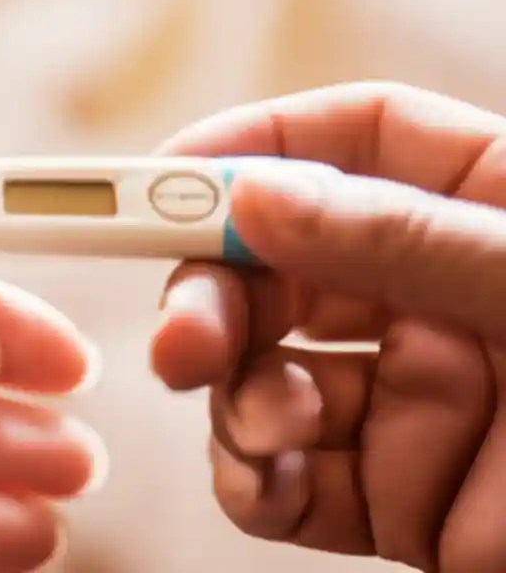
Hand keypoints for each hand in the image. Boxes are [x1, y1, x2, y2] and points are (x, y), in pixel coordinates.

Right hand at [153, 82, 505, 571]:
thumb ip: (404, 241)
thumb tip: (257, 197)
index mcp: (494, 209)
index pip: (350, 141)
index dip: (250, 146)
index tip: (163, 184)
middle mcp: (438, 296)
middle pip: (279, 261)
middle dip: (214, 294)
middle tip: (182, 339)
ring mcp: (412, 398)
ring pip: (265, 371)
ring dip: (236, 397)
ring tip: (271, 430)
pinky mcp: (396, 495)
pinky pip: (285, 475)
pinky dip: (256, 477)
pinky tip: (278, 479)